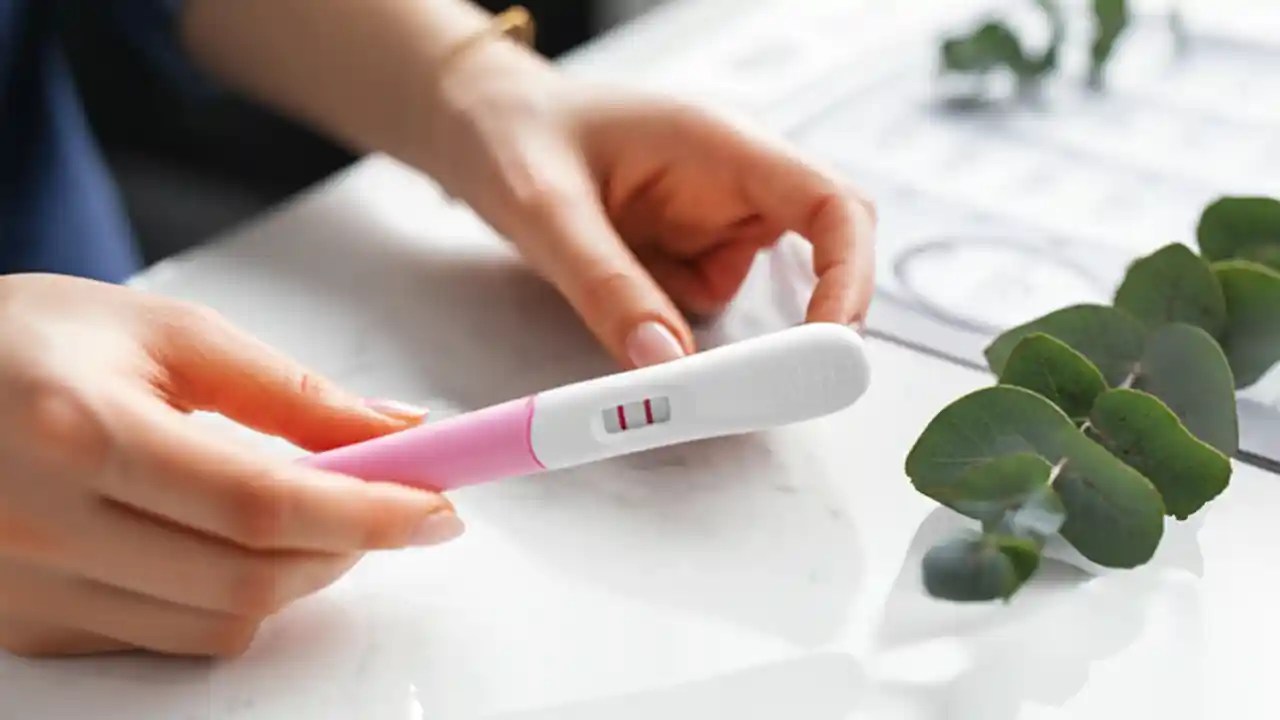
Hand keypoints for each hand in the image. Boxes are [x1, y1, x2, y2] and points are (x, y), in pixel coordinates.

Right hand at [0, 275, 459, 657]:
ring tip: (318, 515)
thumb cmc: (34, 343)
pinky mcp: (25, 629)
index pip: (260, 504)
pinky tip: (232, 544)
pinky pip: (167, 639)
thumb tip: (397, 434)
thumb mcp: (168, 336)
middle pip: (247, 579)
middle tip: (395, 507)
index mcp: (81, 431)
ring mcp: (27, 590)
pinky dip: (228, 600)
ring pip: (217, 625)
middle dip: (347, 548)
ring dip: (298, 577)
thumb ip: (291, 393)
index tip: (438, 506)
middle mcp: (43, 525)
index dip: (367, 512)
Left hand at [423, 43, 875, 367]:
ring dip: (720, 335)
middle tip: (756, 385)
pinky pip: (706, 309)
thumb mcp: (546, 210)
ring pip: (759, 298)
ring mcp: (717, 219)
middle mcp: (736, 183)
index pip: (831, 207)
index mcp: (721, 145)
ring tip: (633, 302)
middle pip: (822, 257)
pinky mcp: (692, 251)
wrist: (480, 124)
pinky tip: (621, 293)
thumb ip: (607, 285)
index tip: (828, 348)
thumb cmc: (514, 133)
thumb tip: (665, 364)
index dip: (850, 278)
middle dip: (802, 324)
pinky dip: (679, 331)